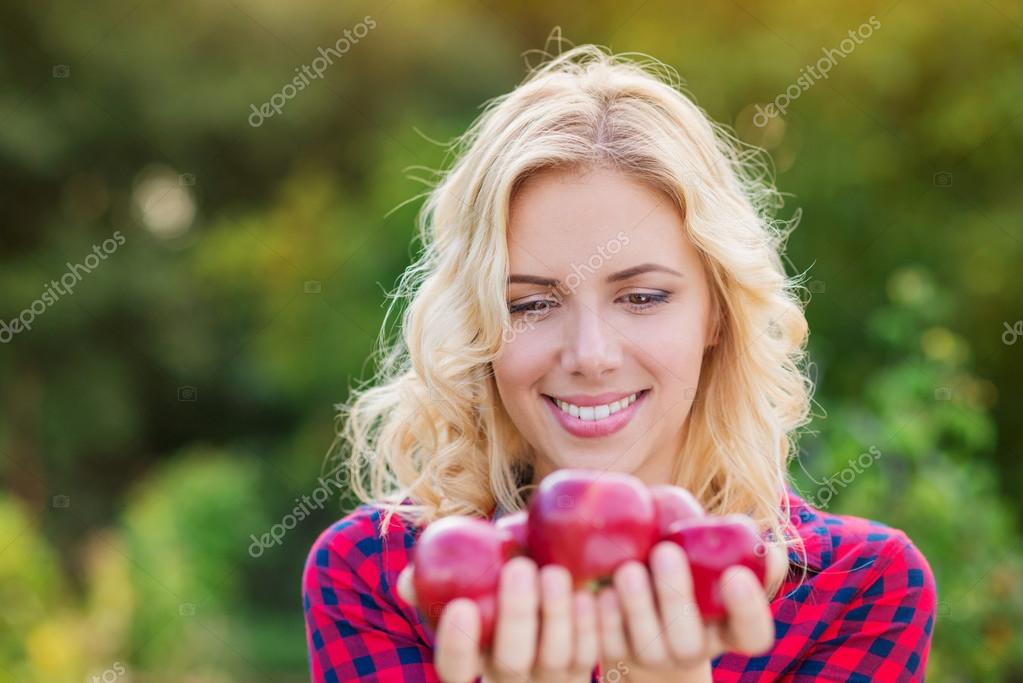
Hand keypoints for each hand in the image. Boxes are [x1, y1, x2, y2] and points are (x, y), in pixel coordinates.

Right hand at [398, 556, 597, 682]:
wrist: (547, 600)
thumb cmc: (493, 591)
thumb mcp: (466, 589)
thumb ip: (434, 583)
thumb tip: (407, 580)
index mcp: (473, 665)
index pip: (454, 672)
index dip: (456, 647)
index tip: (461, 606)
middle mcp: (510, 682)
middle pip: (511, 662)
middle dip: (516, 615)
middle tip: (519, 566)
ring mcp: (550, 681)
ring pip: (555, 659)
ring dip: (556, 615)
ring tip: (554, 571)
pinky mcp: (583, 671)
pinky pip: (589, 654)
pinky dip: (589, 625)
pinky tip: (589, 592)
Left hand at [595, 540, 788, 681]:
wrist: (640, 598)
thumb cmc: (687, 567)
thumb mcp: (712, 556)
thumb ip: (739, 548)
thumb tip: (766, 545)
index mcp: (727, 629)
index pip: (752, 635)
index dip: (748, 611)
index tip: (736, 574)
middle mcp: (692, 650)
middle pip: (689, 642)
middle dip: (677, 596)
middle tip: (666, 550)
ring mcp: (653, 656)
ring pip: (648, 645)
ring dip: (638, 606)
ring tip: (629, 568)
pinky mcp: (615, 653)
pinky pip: (607, 643)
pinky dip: (602, 617)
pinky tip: (596, 592)